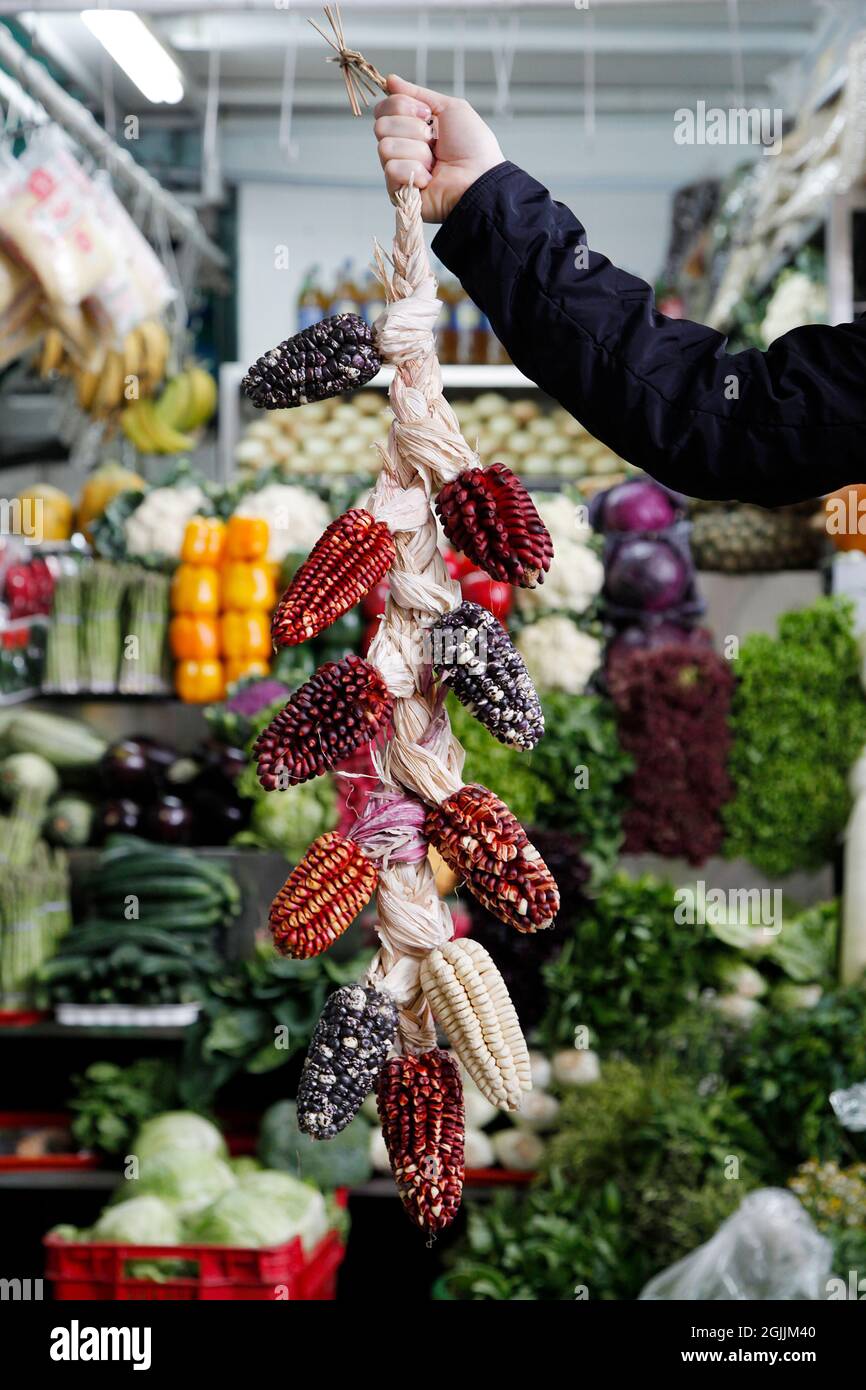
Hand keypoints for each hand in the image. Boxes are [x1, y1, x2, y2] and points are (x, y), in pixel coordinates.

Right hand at [374, 74, 503, 222]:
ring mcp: (399, 171)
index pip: (383, 109)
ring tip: (434, 163)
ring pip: (385, 147)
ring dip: (416, 152)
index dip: (401, 106)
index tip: (427, 115)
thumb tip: (390, 79)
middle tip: (432, 140)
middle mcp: (401, 147)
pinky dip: (415, 171)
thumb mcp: (448, 108)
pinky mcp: (398, 192)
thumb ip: (418, 94)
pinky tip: (429, 179)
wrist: (480, 176)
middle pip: (380, 126)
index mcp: (411, 127)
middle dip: (411, 129)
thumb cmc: (472, 145)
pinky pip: (392, 169)